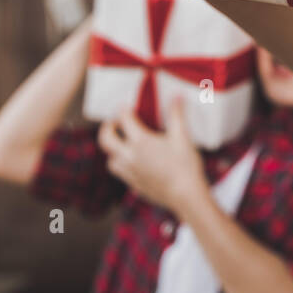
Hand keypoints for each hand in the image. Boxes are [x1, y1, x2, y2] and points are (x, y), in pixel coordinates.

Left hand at [97, 98, 206, 215]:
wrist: (186, 196)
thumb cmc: (185, 165)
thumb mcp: (183, 137)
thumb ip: (177, 115)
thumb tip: (177, 96)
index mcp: (141, 142)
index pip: (124, 119)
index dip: (123, 110)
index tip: (127, 106)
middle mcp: (130, 156)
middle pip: (105, 139)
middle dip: (107, 128)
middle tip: (115, 123)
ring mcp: (130, 172)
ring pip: (110, 159)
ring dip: (113, 150)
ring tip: (123, 144)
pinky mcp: (134, 185)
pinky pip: (120, 173)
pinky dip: (122, 165)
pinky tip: (133, 163)